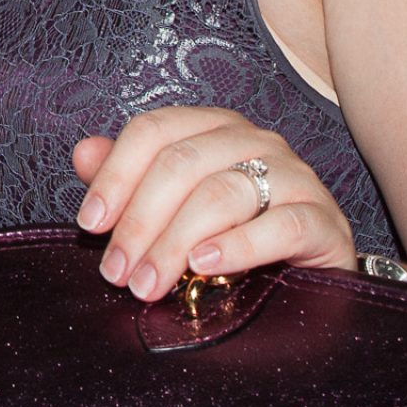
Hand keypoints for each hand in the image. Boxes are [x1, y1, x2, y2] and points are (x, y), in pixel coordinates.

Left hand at [72, 105, 356, 300]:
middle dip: (139, 222)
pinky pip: (280, 226)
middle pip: (180, 164)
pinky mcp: (324, 220)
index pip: (151, 132)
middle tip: (117, 271)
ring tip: (149, 281)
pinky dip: (237, 247)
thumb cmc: (230, 235)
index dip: (114, 176)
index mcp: (209, 126)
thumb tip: (83, 153)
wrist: (311, 276)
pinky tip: (204, 267)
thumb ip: (127, 178)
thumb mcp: (172, 206)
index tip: (89, 224)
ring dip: (174, 242)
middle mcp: (252, 140)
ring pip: (221, 194)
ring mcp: (294, 175)